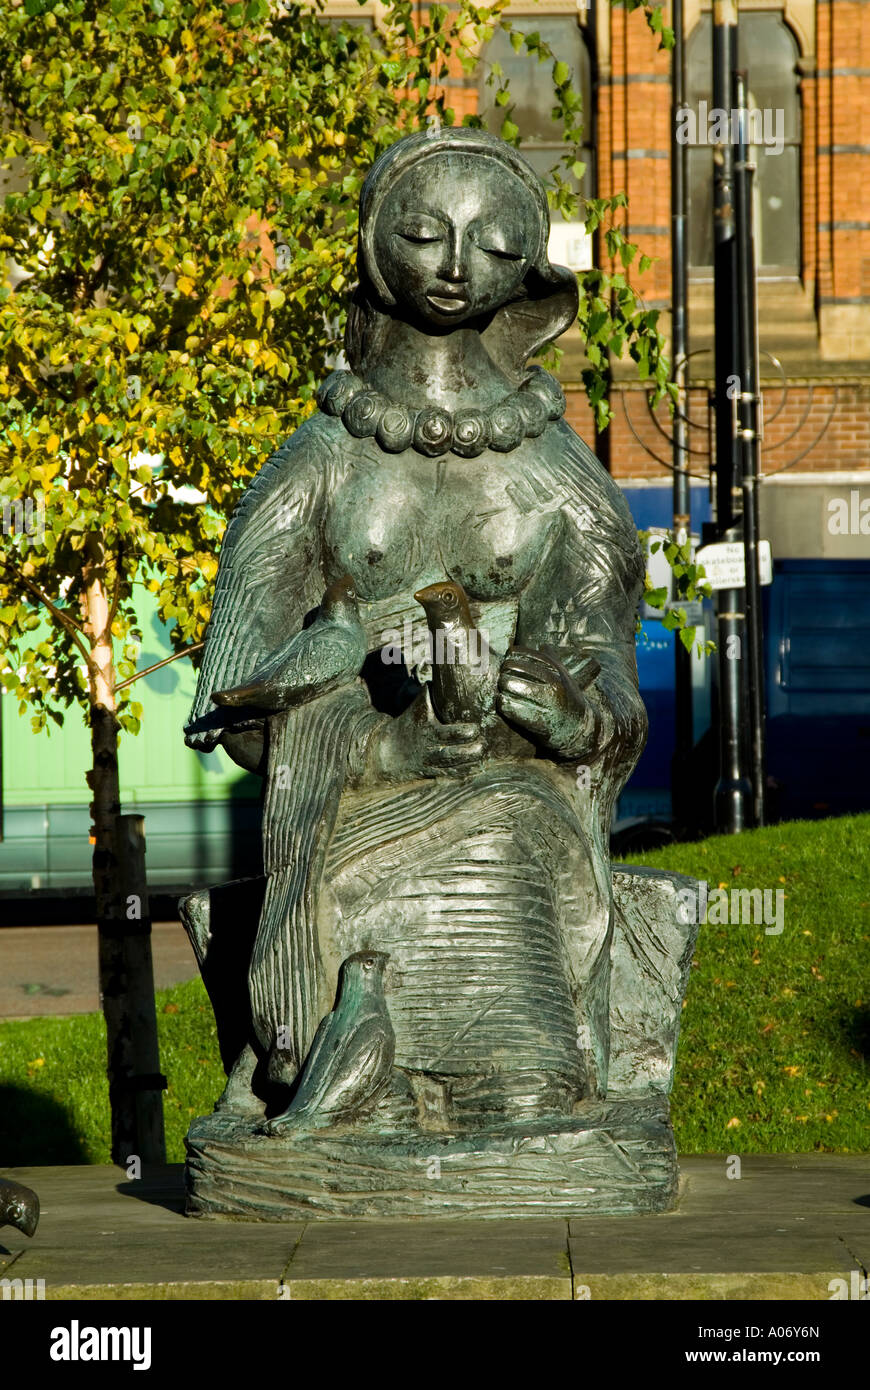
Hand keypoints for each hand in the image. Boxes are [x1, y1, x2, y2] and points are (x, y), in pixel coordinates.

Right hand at [368, 689, 484, 782]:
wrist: (387, 752)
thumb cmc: (409, 722)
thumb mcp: (418, 706)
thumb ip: (431, 692)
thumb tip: (444, 666)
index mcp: (427, 731)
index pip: (447, 733)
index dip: (463, 732)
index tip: (476, 728)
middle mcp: (429, 749)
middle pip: (452, 753)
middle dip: (469, 750)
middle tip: (484, 745)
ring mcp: (430, 763)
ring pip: (452, 767)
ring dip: (469, 763)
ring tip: (483, 758)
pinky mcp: (432, 774)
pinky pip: (449, 776)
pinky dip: (463, 774)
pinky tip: (476, 769)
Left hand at [496, 644, 599, 758]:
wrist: (579, 729)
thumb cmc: (567, 699)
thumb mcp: (564, 677)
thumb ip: (553, 660)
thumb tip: (543, 645)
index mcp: (556, 670)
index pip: (522, 653)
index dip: (510, 656)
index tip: (508, 662)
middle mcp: (552, 683)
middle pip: (511, 668)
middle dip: (503, 673)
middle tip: (503, 678)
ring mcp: (545, 702)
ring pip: (508, 685)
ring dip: (502, 689)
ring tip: (504, 691)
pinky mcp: (536, 720)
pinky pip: (508, 706)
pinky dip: (503, 704)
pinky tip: (506, 704)